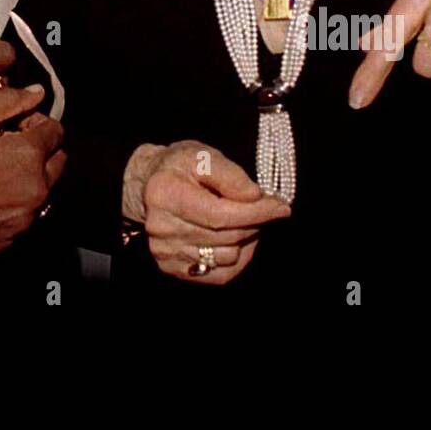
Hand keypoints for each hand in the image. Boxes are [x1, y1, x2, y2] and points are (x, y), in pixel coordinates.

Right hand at [0, 84, 64, 251]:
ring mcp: (19, 220)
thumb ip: (8, 100)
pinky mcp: (3, 239)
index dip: (37, 122)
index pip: (55, 132)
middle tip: (10, 143)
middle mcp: (31, 193)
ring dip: (27, 177)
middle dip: (40, 150)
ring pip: (41, 192)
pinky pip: (21, 215)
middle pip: (56, 163)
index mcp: (27, 157)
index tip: (19, 122)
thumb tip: (34, 93)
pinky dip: (11, 202)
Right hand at [125, 140, 289, 285]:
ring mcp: (165, 252)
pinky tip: (234, 239)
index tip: (281, 207)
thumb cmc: (179, 166)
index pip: (220, 214)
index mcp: (166, 194)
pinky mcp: (172, 268)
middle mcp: (162, 228)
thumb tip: (255, 197)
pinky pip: (219, 275)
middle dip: (254, 221)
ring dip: (245, 239)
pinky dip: (236, 259)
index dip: (256, 213)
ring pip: (227, 257)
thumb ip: (229, 173)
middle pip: (226, 236)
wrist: (149, 185)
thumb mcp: (202, 155)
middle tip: (263, 207)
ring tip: (240, 219)